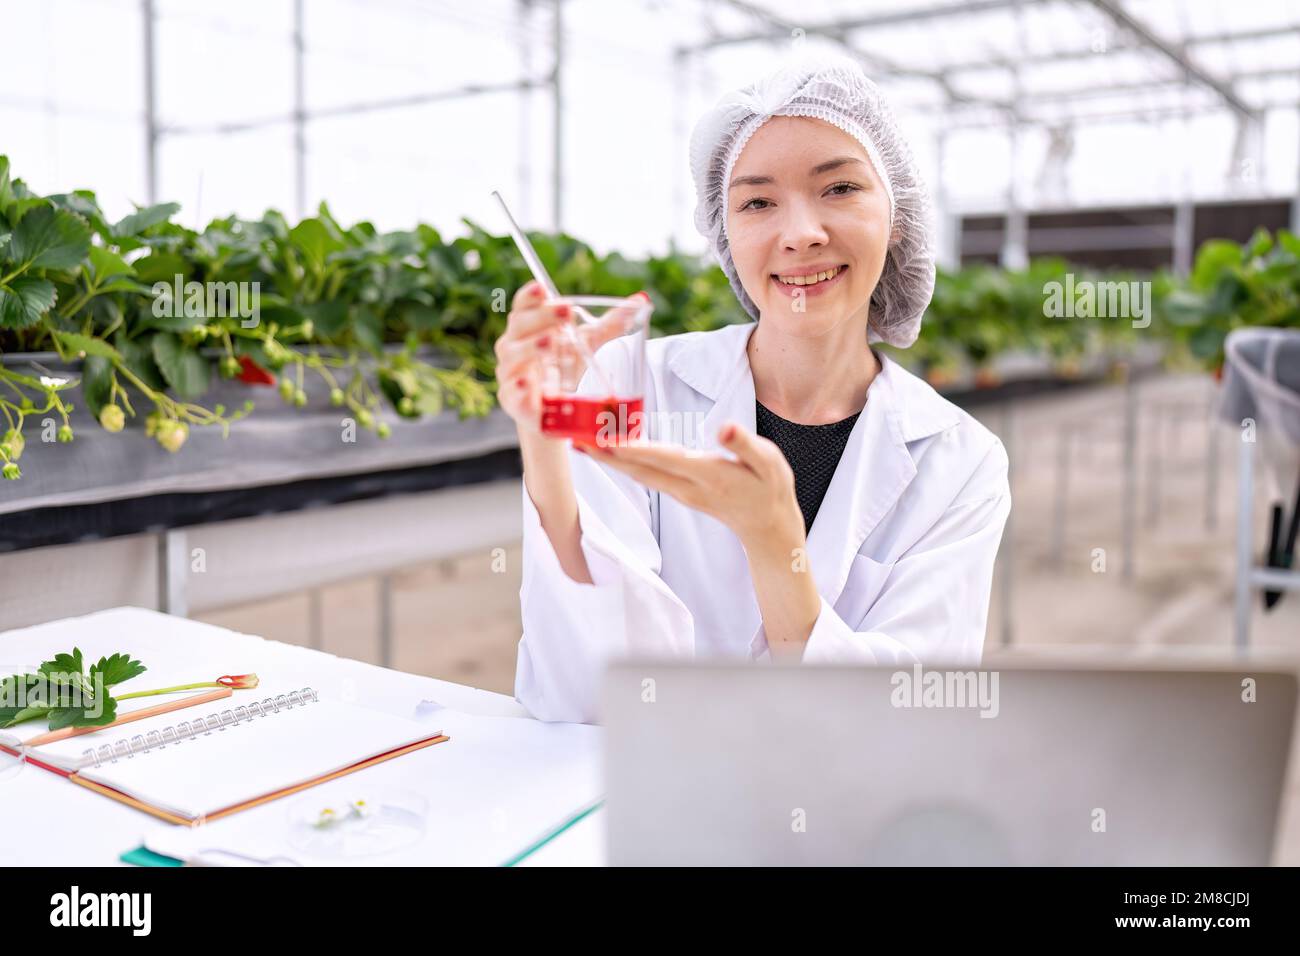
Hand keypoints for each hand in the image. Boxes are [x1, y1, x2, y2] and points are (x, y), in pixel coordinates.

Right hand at [494, 281, 647, 438]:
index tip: (542, 287)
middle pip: (519, 325)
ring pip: (512, 356)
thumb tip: (640, 300)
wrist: (555, 414)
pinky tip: (528, 384)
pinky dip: (519, 388)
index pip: (523, 306)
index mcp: (529, 328)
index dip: (530, 296)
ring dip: (530, 347)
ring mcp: (511, 374)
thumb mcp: (587, 344)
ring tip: (549, 340)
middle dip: (540, 317)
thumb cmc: (565, 371)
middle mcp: (514, 347)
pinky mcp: (514, 402)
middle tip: (564, 312)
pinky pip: (512, 393)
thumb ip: (610, 324)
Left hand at [587, 421, 804, 553]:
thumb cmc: (769, 487)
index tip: (605, 440)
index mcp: (708, 475)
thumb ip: (744, 444)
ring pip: (638, 474)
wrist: (767, 524)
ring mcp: (680, 493)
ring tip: (581, 442)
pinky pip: (645, 476)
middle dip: (606, 455)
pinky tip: (608, 452)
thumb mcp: (768, 461)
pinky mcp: (678, 493)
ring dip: (609, 460)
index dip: (634, 449)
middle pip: (640, 469)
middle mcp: (687, 487)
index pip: (664, 458)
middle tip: (574, 438)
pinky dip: (623, 463)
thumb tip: (724, 427)